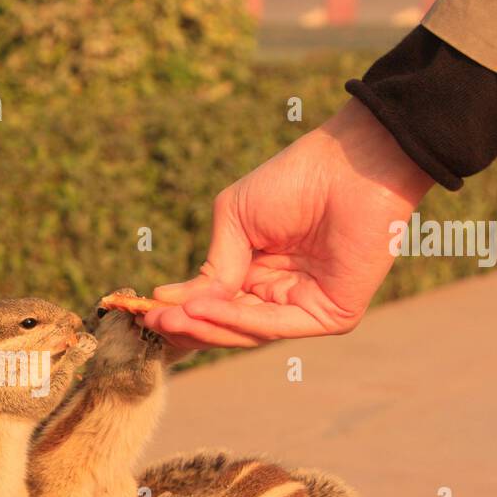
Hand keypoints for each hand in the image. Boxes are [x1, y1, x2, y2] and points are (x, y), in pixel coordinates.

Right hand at [145, 99, 435, 348]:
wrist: (351, 164)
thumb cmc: (295, 179)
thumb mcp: (236, 221)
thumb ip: (213, 268)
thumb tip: (174, 304)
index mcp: (261, 271)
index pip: (218, 304)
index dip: (183, 310)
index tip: (146, 311)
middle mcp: (283, 294)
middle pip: (227, 325)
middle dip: (188, 325)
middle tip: (153, 321)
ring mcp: (306, 308)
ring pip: (246, 333)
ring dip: (205, 326)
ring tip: (170, 317)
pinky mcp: (332, 316)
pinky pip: (274, 327)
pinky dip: (236, 321)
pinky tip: (204, 309)